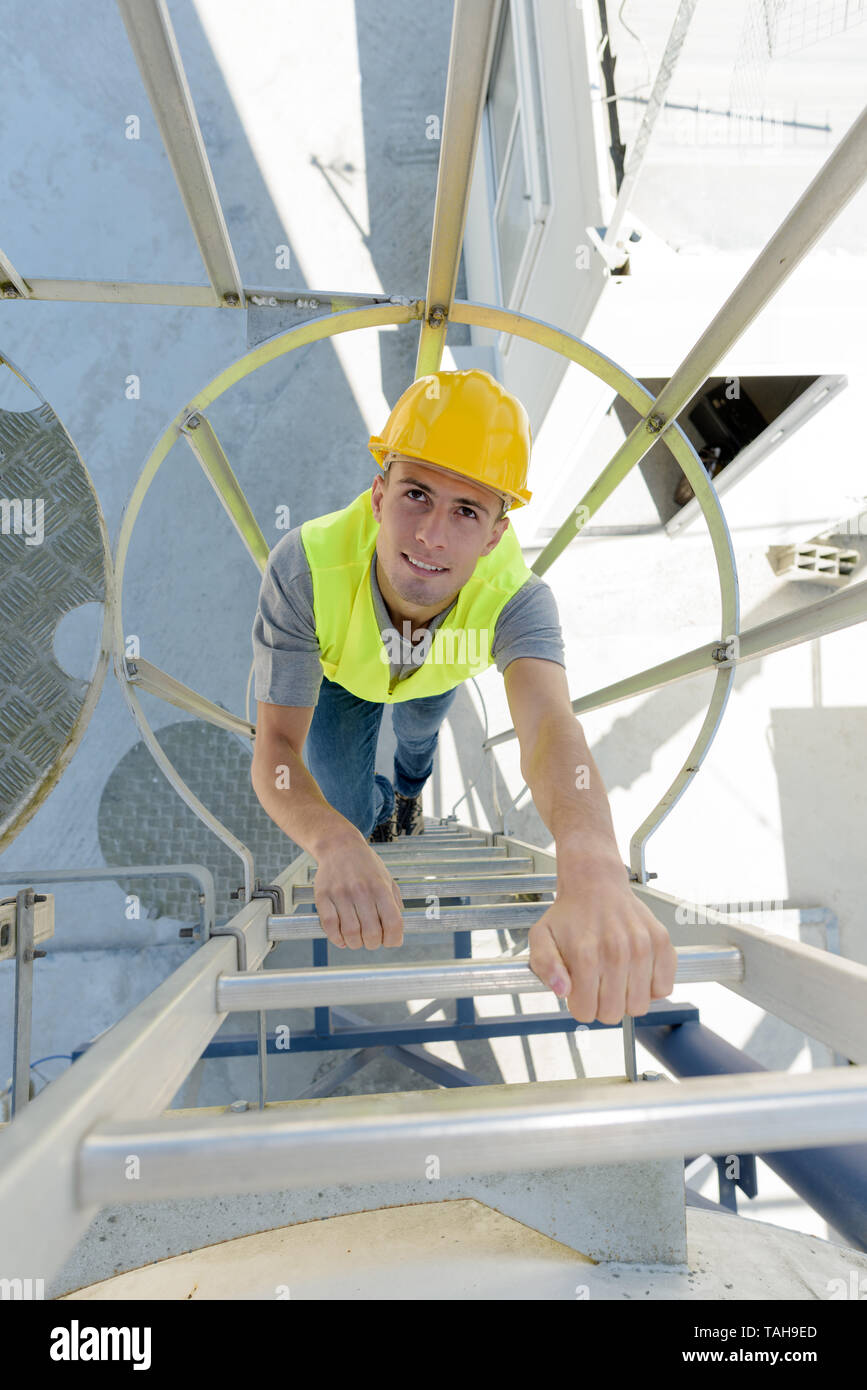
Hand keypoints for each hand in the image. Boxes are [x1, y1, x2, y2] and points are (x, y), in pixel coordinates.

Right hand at [313, 834, 404, 949]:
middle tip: (372, 942)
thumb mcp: (387, 878)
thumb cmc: (366, 864)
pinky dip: (336, 938)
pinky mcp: (323, 896)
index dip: (394, 939)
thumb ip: (394, 902)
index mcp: (380, 887)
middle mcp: (361, 891)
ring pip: (350, 933)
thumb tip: (397, 931)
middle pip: (371, 933)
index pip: (393, 923)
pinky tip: (342, 939)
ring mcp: (340, 894)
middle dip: (374, 944)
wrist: (339, 845)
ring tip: (357, 941)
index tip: (391, 942)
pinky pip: (329, 925)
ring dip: (355, 944)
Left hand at [528, 862, 676, 1023]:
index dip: (580, 1006)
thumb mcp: (541, 936)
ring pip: (639, 1005)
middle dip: (601, 1006)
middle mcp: (617, 951)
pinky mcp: (661, 942)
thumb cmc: (569, 915)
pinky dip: (651, 988)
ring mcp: (642, 947)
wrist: (596, 884)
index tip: (579, 992)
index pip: (586, 1012)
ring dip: (626, 998)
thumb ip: (544, 966)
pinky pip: (664, 988)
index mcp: (585, 954)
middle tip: (597, 986)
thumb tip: (563, 991)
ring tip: (616, 979)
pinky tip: (636, 973)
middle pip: (613, 1013)